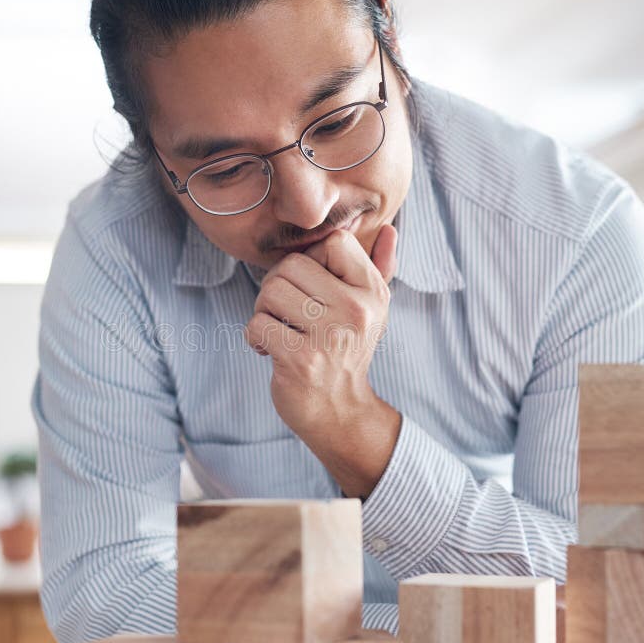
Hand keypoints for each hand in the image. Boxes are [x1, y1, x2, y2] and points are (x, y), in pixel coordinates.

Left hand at [245, 224, 400, 494]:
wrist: (340, 412)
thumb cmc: (348, 352)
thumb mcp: (374, 310)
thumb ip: (380, 268)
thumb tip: (389, 230)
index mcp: (372, 292)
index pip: (334, 242)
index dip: (312, 259)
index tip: (311, 286)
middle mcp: (356, 311)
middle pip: (291, 265)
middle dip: (277, 286)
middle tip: (285, 311)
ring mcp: (328, 336)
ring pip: (270, 291)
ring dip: (263, 311)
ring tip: (279, 328)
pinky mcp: (301, 359)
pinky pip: (258, 324)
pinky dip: (255, 336)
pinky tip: (269, 348)